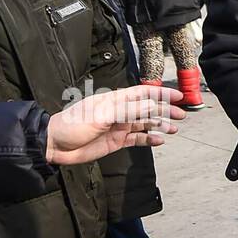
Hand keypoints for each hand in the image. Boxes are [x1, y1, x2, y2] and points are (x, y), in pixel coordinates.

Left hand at [47, 84, 183, 165]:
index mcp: (115, 100)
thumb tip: (151, 105)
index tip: (177, 96)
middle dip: (165, 111)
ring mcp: (119, 127)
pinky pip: (137, 139)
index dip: (161, 93)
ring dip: (160, 126)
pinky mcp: (116, 141)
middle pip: (148, 109)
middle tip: (181, 115)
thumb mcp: (102, 114)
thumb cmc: (73, 124)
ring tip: (174, 129)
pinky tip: (159, 141)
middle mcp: (119, 112)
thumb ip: (128, 110)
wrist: (56, 144)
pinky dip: (149, 140)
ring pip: (145, 124)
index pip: (143, 93)